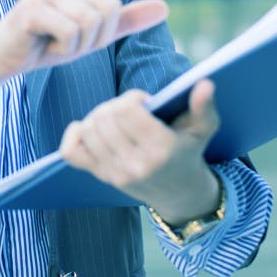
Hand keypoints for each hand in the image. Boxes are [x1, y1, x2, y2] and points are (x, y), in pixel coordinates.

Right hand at [0, 0, 188, 122]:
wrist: (2, 58)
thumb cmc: (48, 42)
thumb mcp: (94, 35)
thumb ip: (128, 21)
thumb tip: (166, 7)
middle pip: (110, 6)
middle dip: (99, 35)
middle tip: (72, 42)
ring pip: (93, 19)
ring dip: (81, 44)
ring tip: (58, 43)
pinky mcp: (31, 8)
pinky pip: (72, 31)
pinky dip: (66, 48)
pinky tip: (47, 46)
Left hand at [59, 78, 221, 224]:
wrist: (180, 192)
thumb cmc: (188, 151)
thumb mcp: (203, 129)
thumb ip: (204, 106)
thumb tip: (205, 83)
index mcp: (160, 149)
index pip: (127, 111)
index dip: (133, 98)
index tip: (144, 102)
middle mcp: (135, 165)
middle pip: (105, 117)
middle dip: (115, 105)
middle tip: (129, 110)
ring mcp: (116, 173)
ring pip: (88, 130)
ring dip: (98, 115)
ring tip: (116, 118)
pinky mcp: (102, 176)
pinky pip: (71, 152)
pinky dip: (74, 134)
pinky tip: (87, 127)